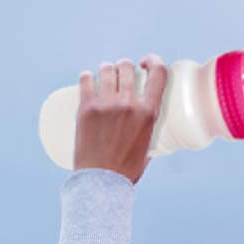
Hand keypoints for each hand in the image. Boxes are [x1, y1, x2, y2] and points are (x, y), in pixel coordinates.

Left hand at [72, 54, 167, 184]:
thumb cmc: (125, 172)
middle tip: (121, 75)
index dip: (154, 60)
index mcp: (148, 113)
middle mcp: (129, 104)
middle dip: (125, 67)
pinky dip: (86, 76)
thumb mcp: (147, 149)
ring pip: (107, 69)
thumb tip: (146, 130)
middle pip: (127, 67)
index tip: (146, 62)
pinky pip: (85, 80)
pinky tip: (87, 78)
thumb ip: (147, 134)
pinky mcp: (86, 108)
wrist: (101, 183)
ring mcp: (106, 105)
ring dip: (107, 69)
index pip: (158, 73)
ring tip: (104, 76)